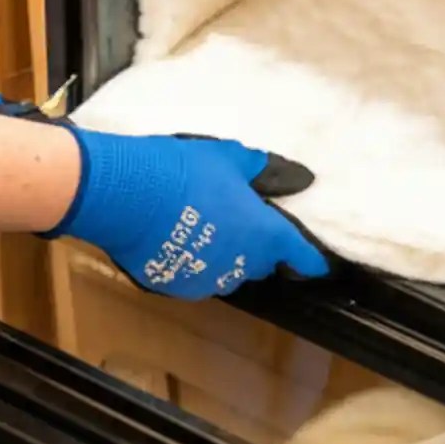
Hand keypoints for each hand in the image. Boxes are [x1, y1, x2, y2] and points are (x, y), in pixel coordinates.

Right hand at [46, 129, 327, 298]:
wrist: (126, 194)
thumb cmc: (184, 170)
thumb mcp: (227, 157)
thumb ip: (262, 170)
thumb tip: (297, 177)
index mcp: (263, 232)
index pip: (299, 253)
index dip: (310, 259)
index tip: (317, 264)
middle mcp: (243, 262)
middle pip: (263, 262)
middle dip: (261, 248)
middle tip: (245, 223)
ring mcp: (209, 278)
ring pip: (230, 273)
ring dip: (229, 257)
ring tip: (211, 233)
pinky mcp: (178, 286)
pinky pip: (198, 277)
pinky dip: (197, 264)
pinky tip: (182, 244)